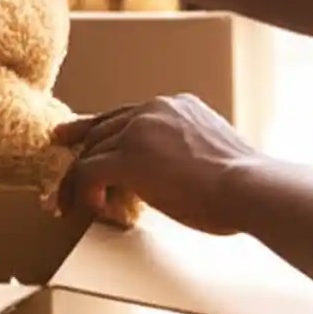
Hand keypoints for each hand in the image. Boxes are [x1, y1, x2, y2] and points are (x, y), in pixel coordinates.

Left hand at [53, 94, 258, 234]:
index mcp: (177, 105)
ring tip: (71, 205)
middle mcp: (154, 109)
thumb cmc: (241, 184)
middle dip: (79, 152)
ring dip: (78, 182)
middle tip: (62, 178)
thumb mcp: (209, 153)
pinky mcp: (128, 157)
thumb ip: (182, 151)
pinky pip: (89, 171)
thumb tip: (164, 175)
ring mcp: (139, 131)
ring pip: (92, 151)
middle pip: (102, 128)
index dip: (99, 131)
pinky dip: (83, 192)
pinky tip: (93, 208)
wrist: (250, 188)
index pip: (127, 115)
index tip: (76, 137)